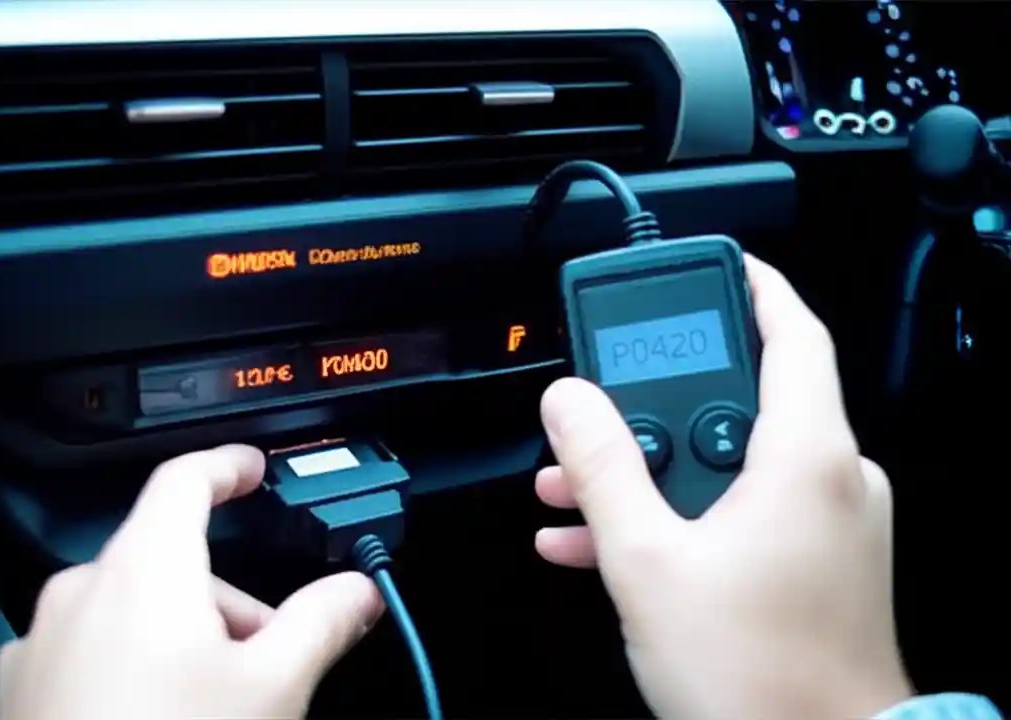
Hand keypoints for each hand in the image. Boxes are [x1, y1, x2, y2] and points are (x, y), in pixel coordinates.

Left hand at [0, 444, 383, 719]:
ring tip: (215, 705)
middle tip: (268, 653)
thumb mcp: (272, 689)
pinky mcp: (21, 691)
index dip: (226, 468)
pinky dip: (131, 666)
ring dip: (179, 636)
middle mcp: (80, 593)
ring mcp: (42, 642)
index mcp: (143, 570)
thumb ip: (321, 622)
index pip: (185, 481)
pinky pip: (88, 651)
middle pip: (165, 559)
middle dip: (225, 598)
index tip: (248, 469)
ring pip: (128, 611)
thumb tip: (355, 593)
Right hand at [535, 257, 912, 718]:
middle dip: (655, 404)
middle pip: (741, 398)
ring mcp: (828, 524)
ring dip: (655, 468)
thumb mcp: (646, 561)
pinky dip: (681, 512)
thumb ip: (603, 468)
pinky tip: (605, 539)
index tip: (701, 267)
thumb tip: (572, 401)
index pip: (791, 331)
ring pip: (731, 461)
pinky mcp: (817, 563)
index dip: (747, 285)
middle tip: (599, 406)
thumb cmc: (757, 676)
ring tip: (578, 489)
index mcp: (807, 458)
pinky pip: (742, 510)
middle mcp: (832, 481)